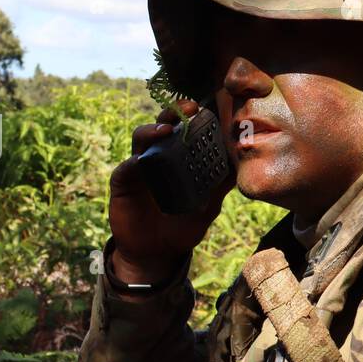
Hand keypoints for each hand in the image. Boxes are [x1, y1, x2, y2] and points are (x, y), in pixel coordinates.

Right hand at [107, 100, 234, 284]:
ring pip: (141, 139)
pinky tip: (141, 162)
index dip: (191, 116)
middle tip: (188, 108)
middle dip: (172, 113)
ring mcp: (138, 169)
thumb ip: (220, 185)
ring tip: (165, 131)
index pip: (182, 130)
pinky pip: (125, 168)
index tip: (205, 107)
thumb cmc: (182, 228)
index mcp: (177, 159)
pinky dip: (133, 163)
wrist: (157, 254)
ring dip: (151, 130)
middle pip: (161, 126)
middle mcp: (157, 158)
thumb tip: (240, 164)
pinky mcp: (122, 183)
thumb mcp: (207, 205)